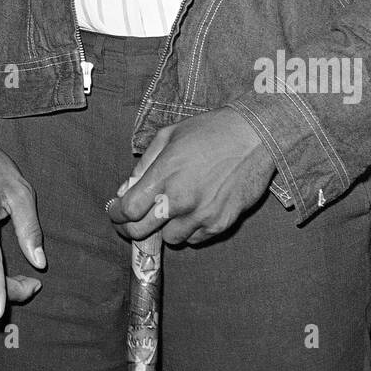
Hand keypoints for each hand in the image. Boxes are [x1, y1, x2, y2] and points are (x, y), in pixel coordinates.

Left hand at [108, 108, 274, 246]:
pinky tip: (194, 211)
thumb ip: (144, 164)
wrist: (255, 136)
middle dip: (130, 228)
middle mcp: (181, 200)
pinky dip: (189, 230)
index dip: (116, 214)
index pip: (128, 210)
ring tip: (172, 210)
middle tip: (130, 222)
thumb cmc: (210, 131)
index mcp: (165, 175)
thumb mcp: (169, 135)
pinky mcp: (221, 224)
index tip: (115, 212)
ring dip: (165, 228)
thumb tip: (126, 189)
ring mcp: (202, 215)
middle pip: (141, 232)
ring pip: (170, 239)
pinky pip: (195, 239)